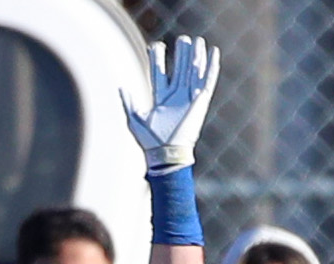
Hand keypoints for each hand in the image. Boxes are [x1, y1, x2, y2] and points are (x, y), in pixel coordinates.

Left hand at [122, 35, 219, 170]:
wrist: (166, 154)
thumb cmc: (149, 142)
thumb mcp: (134, 119)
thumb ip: (128, 102)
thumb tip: (121, 87)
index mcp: (161, 99)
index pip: (160, 74)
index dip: (158, 60)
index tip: (156, 46)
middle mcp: (176, 97)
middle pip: (180, 69)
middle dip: (181, 54)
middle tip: (182, 39)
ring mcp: (189, 98)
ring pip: (194, 71)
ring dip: (196, 56)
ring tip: (197, 40)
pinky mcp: (200, 101)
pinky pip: (208, 80)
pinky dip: (211, 66)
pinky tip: (213, 52)